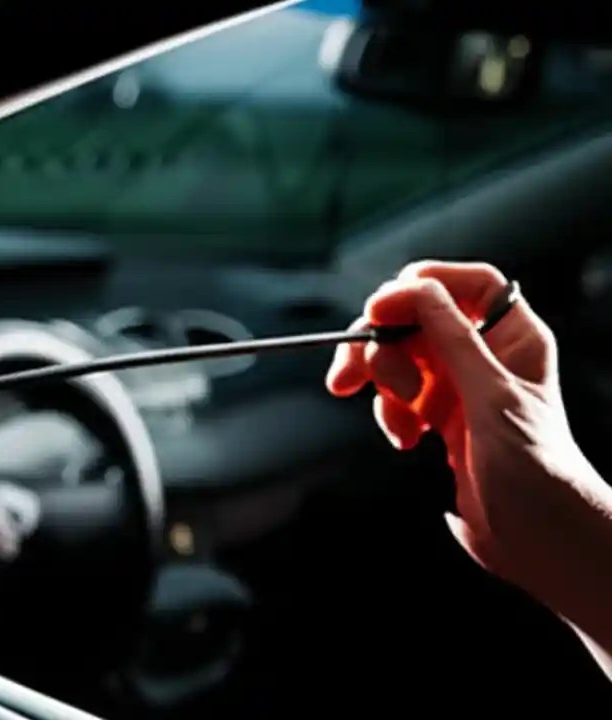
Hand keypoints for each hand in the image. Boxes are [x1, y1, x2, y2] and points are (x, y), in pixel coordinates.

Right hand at [325, 261, 611, 642]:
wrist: (537, 538)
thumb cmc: (534, 470)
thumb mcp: (491, 397)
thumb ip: (451, 339)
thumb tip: (412, 289)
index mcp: (513, 338)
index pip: (467, 284)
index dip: (421, 286)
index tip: (378, 310)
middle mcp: (485, 355)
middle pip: (416, 320)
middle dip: (380, 347)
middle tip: (351, 376)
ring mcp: (459, 387)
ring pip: (398, 358)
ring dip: (383, 388)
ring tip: (398, 423)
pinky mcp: (438, 418)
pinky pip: (396, 397)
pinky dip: (389, 415)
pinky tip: (407, 440)